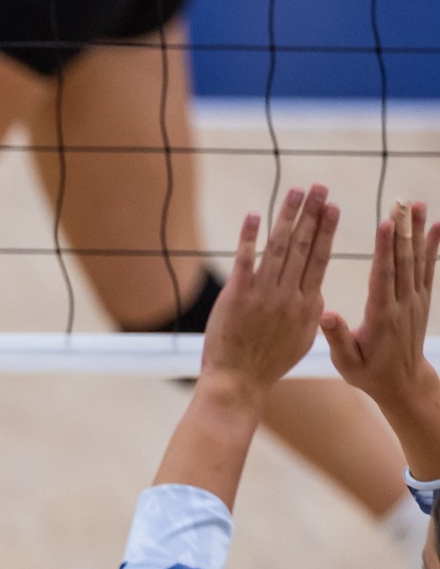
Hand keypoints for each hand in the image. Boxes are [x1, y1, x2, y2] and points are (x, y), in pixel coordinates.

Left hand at [198, 185, 339, 395]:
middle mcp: (287, 296)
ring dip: (286, 217)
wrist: (239, 381)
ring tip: (294, 192)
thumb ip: (312, 312)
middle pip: (302, 247)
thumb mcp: (302, 338)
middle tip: (318, 187)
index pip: (319, 259)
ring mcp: (262, 295)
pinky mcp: (236, 296)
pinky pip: (244, 261)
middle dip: (311, 214)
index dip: (325, 231)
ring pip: (277, 248)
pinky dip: (249, 237)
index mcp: (307, 305)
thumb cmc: (270, 362)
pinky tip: (254, 216)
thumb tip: (317, 290)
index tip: (332, 207)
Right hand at [321, 199, 439, 411]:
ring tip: (419, 206)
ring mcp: (416, 300)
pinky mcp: (422, 299)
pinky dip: (433, 246)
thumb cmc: (369, 373)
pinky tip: (436, 226)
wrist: (403, 383)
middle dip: (402, 230)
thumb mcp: (346, 362)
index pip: (384, 276)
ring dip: (418, 231)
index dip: (385, 248)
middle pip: (403, 260)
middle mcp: (403, 304)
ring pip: (418, 260)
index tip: (386, 223)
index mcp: (382, 316)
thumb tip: (325, 314)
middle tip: (402, 203)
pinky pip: (428, 268)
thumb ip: (337, 337)